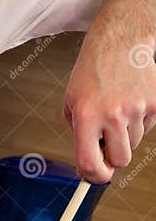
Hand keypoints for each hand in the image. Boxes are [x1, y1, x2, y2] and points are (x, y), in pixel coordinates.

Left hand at [62, 25, 155, 182]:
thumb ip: (78, 136)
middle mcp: (112, 113)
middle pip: (121, 160)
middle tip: (107, 136)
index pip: (91, 163)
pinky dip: (140, 120)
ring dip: (125, 133)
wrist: (118, 43)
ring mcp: (137, 108)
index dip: (94, 176)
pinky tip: (130, 100)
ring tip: (117, 107)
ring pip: (134, 143)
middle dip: (114, 154)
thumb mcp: (71, 103)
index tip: (96, 176)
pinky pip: (148, 128)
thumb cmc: (91, 73)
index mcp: (86, 115)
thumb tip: (89, 166)